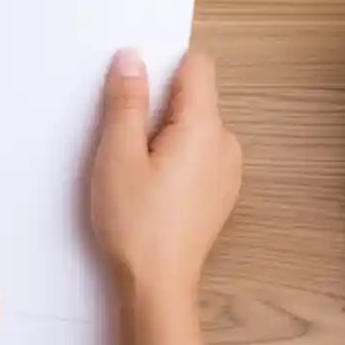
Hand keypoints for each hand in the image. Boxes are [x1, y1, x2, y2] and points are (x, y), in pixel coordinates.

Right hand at [90, 48, 241, 298]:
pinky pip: (198, 156)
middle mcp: (225, 144)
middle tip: (122, 135)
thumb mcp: (118, 155)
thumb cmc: (136, 224)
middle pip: (194, 97)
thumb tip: (132, 57)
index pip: (197, 65)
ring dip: (164, 133)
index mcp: (205, 127)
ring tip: (133, 166)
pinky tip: (150, 185)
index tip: (133, 84)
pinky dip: (174, 158)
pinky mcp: (218, 193)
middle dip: (158, 104)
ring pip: (194, 128)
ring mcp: (227, 171)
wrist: (158, 286)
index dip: (163, 64)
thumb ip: (127, 101)